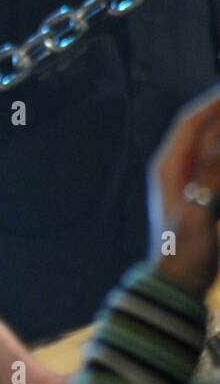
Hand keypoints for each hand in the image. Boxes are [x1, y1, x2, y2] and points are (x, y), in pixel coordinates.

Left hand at [148, 86, 219, 297]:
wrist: (176, 280)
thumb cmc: (183, 249)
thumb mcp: (198, 213)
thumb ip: (211, 180)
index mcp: (168, 167)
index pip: (191, 124)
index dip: (212, 103)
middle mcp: (174, 168)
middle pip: (201, 130)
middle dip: (219, 113)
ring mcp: (186, 181)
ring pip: (210, 147)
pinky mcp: (198, 195)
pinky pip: (214, 167)